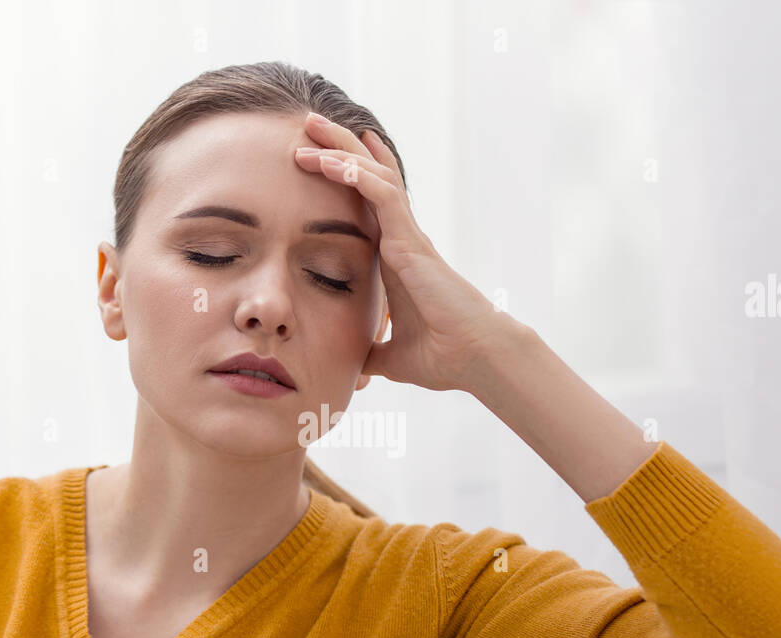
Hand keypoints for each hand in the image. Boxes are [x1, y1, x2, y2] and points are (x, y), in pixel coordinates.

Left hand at [293, 111, 524, 392]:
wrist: (472, 359)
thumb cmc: (443, 356)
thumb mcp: (392, 357)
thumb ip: (373, 354)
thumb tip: (358, 370)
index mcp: (396, 258)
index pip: (369, 205)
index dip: (349, 176)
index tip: (324, 154)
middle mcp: (402, 238)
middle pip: (368, 177)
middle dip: (338, 148)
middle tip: (308, 124)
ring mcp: (408, 235)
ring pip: (372, 176)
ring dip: (339, 151)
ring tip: (309, 128)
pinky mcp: (412, 240)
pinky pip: (382, 195)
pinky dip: (357, 174)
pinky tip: (332, 161)